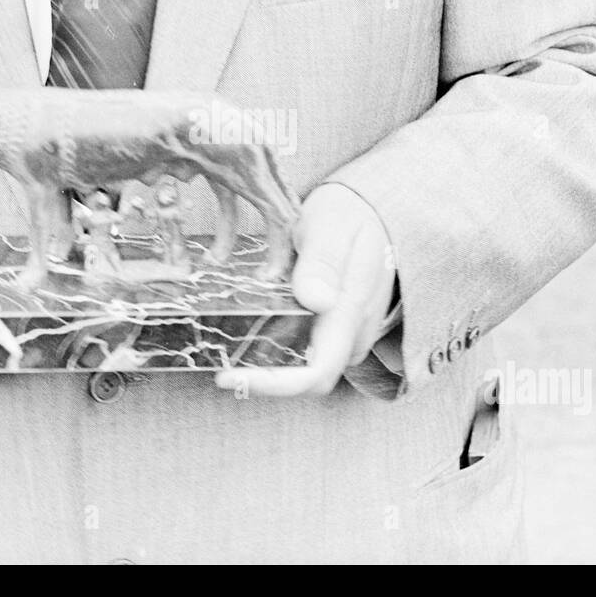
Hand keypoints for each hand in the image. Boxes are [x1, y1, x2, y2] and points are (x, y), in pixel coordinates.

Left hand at [215, 183, 394, 397]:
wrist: (374, 211)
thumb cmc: (349, 215)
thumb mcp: (331, 225)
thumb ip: (324, 260)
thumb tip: (316, 300)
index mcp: (351, 309)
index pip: (318, 372)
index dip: (273, 385)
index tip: (228, 376)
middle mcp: (355, 331)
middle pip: (310, 380)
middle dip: (266, 379)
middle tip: (222, 364)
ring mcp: (351, 333)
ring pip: (310, 367)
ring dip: (272, 365)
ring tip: (232, 347)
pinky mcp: (341, 328)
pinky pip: (312, 350)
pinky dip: (283, 348)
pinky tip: (256, 329)